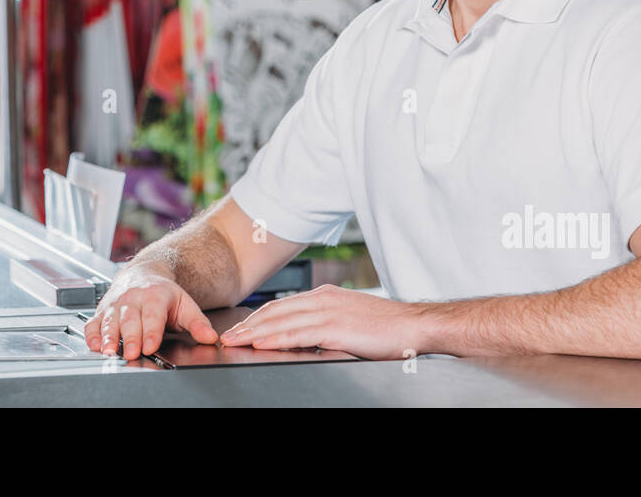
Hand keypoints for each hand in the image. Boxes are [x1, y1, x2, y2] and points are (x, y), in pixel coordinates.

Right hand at [84, 265, 218, 359]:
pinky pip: (94, 322)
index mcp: (154, 296)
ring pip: (110, 321)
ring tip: (109, 351)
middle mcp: (132, 299)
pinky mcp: (102, 311)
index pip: (153, 316)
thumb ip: (197, 322)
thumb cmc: (163, 294)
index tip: (151, 346)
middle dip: (130, 337)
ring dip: (108, 337)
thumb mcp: (184, 304)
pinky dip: (92, 334)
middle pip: (130, 320)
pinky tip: (94, 345)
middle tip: (132, 353)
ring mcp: (115, 305)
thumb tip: (210, 337)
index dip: (151, 331)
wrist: (143, 273)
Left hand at [218, 284, 427, 360]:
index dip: (257, 318)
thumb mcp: (350, 321)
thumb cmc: (387, 328)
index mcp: (326, 296)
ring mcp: (328, 311)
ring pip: (281, 321)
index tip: (239, 330)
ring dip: (254, 333)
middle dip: (248, 325)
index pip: (282, 306)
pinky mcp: (335, 327)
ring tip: (234, 342)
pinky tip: (261, 344)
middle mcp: (323, 299)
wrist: (414, 325)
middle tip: (226, 337)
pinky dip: (275, 338)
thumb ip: (326, 325)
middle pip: (275, 312)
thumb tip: (306, 338)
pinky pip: (298, 333)